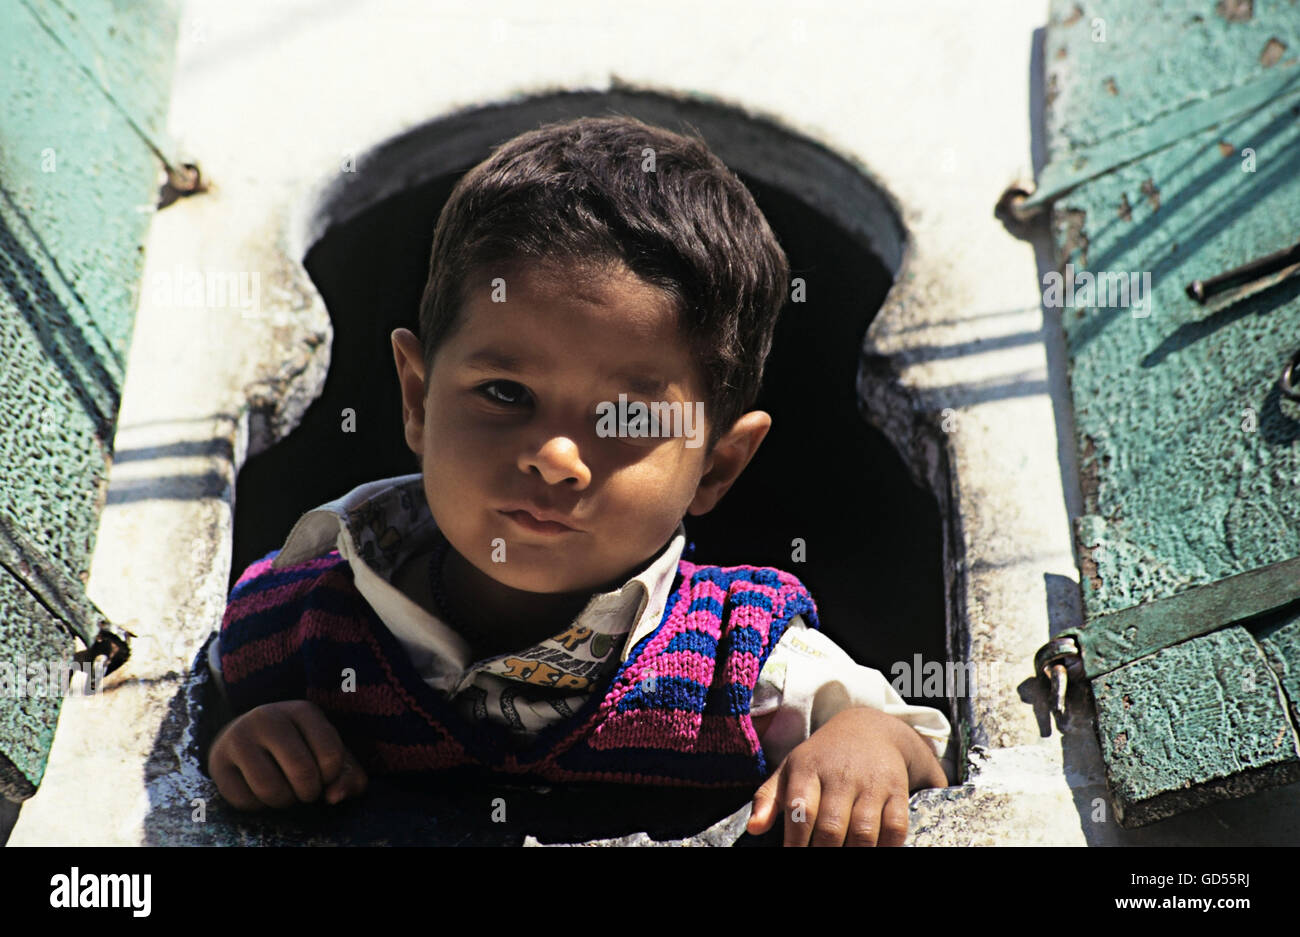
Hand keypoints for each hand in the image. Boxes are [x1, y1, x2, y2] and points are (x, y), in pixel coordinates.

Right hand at [208, 700, 367, 809]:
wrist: (247, 739)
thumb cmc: (301, 750)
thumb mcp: (330, 756)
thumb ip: (348, 776)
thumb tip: (334, 797)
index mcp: (303, 710)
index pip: (331, 754)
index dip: (331, 776)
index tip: (324, 774)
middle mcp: (268, 717)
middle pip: (302, 772)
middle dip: (309, 792)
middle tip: (305, 789)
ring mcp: (239, 737)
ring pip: (270, 789)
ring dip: (284, 801)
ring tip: (284, 790)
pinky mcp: (218, 762)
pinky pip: (245, 801)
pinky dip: (258, 806)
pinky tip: (259, 790)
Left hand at [746, 706, 946, 845]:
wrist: (869, 730)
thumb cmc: (821, 759)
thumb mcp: (790, 769)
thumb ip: (768, 799)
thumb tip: (754, 829)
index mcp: (808, 768)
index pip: (800, 810)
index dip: (795, 842)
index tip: (793, 856)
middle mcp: (841, 775)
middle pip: (831, 828)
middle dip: (823, 853)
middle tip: (818, 861)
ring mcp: (871, 784)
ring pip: (864, 833)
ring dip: (853, 854)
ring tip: (843, 860)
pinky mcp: (897, 791)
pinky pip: (895, 829)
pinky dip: (887, 848)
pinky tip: (873, 852)